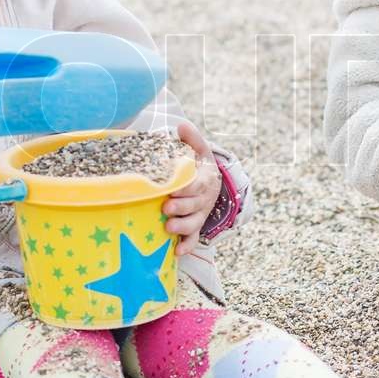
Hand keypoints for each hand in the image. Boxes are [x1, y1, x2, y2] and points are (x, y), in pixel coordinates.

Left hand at [163, 121, 219, 242]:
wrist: (212, 183)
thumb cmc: (200, 166)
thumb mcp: (200, 150)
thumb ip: (192, 138)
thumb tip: (181, 125)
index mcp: (204, 180)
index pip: (197, 184)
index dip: (186, 188)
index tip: (173, 188)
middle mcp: (203, 199)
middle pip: (194, 205)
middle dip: (181, 207)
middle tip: (166, 207)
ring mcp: (200, 215)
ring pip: (194, 223)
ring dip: (182, 227)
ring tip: (168, 228)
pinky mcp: (195, 227)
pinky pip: (194, 239)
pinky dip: (187, 246)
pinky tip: (176, 252)